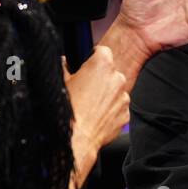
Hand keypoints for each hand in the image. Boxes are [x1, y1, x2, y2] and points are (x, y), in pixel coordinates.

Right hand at [61, 45, 128, 166]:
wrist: (77, 137)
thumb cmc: (68, 109)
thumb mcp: (61, 82)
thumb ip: (64, 67)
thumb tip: (63, 62)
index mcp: (102, 64)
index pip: (103, 51)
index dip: (94, 58)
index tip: (88, 65)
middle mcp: (117, 78)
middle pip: (111, 72)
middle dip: (101, 78)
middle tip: (86, 89)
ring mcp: (124, 96)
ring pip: (116, 91)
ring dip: (106, 96)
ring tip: (90, 105)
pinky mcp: (126, 113)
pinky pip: (118, 108)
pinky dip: (110, 111)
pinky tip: (96, 116)